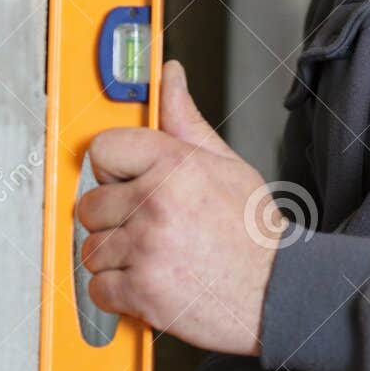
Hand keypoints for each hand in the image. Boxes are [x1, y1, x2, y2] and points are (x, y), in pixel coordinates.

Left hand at [76, 58, 283, 353]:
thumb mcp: (226, 164)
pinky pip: (99, 289)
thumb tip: (170, 77)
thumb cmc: (253, 233)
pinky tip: (150, 282)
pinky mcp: (142, 292)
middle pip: (90, 206)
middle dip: (113, 219)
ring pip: (92, 250)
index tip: (125, 181)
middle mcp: (156, 204)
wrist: (280, 290)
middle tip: (147, 227)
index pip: (102, 149)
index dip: (112, 169)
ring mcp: (147, 249)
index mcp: (175, 166)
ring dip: (116, 259)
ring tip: (153, 256)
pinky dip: (119, 293)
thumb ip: (186, 121)